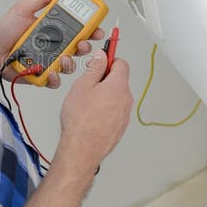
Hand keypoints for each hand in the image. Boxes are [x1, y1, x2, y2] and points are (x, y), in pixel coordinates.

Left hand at [0, 0, 104, 87]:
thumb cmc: (3, 30)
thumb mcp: (24, 8)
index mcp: (53, 30)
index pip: (77, 29)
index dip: (90, 29)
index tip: (96, 28)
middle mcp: (53, 46)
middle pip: (79, 48)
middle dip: (85, 47)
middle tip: (81, 44)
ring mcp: (48, 61)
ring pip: (69, 65)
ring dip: (70, 63)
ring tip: (62, 58)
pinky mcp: (41, 75)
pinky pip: (54, 80)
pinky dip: (55, 78)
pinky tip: (51, 72)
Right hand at [58, 52, 132, 177]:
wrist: (82, 149)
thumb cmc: (80, 120)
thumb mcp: (82, 86)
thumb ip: (94, 68)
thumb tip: (101, 57)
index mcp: (118, 86)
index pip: (121, 63)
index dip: (109, 59)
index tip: (100, 60)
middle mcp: (126, 99)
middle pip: (119, 80)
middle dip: (104, 79)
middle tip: (87, 85)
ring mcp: (124, 115)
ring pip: (116, 97)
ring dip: (104, 95)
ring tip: (85, 104)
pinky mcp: (120, 127)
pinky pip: (114, 111)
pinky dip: (104, 110)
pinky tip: (90, 116)